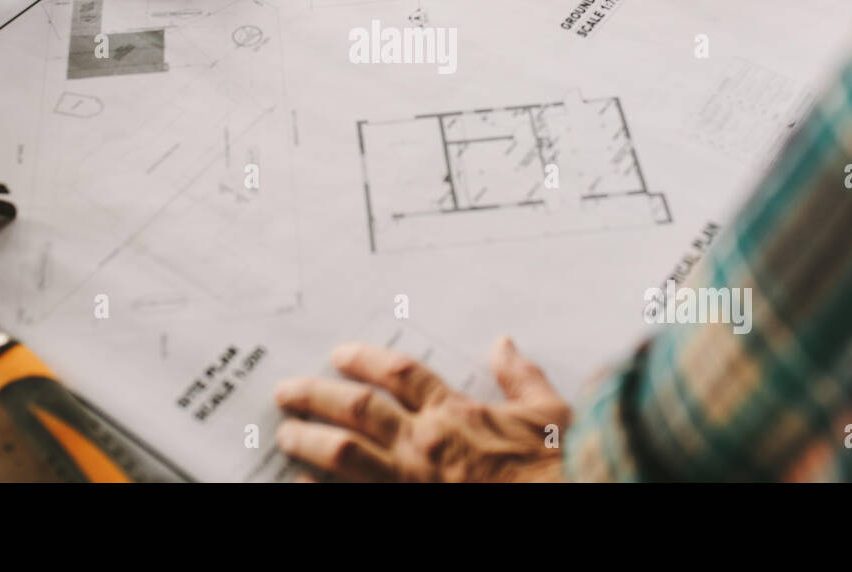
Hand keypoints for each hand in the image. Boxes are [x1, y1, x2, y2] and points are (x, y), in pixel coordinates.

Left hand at [273, 336, 569, 481]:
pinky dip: (321, 492)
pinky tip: (298, 485)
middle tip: (287, 391)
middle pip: (357, 411)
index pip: (400, 375)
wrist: (567, 498)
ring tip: (284, 434)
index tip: (340, 354)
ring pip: (345, 455)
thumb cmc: (558, 463)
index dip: (365, 360)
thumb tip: (503, 344)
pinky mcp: (410, 508)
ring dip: (309, 441)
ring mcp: (412, 481)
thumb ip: (520, 376)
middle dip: (317, 397)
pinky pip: (356, 497)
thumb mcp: (548, 411)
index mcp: (455, 413)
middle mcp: (425, 443)